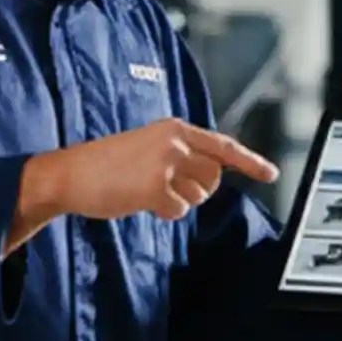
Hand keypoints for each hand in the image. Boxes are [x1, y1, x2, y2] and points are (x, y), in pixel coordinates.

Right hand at [39, 118, 279, 220]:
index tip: (271, 173)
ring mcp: (166, 163)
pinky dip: (162, 212)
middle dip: (196, 189)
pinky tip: (139, 200)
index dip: (250, 161)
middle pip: (214, 178)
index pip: (223, 145)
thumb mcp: (149, 145)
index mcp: (175, 128)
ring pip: (199, 196)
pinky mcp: (155, 187)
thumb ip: (181, 154)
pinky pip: (178, 211)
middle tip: (165, 186)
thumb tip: (212, 174)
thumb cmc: (108, 164)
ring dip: (178, 201)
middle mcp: (175, 141)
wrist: (70, 173)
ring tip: (147, 189)